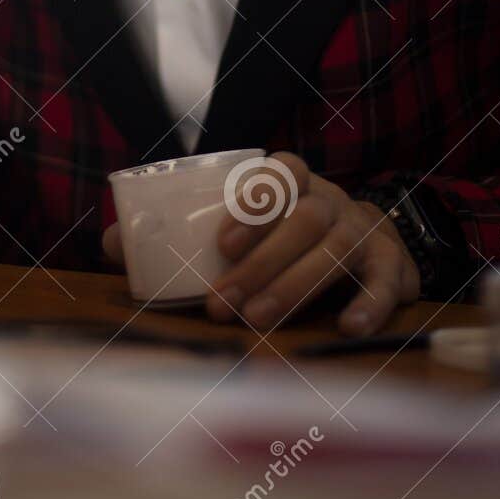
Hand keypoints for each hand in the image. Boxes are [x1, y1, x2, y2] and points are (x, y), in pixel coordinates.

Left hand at [101, 152, 420, 336]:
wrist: (372, 243)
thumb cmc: (286, 235)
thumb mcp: (242, 224)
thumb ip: (179, 232)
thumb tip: (108, 245)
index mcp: (294, 181)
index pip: (281, 171)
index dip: (254, 202)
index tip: (221, 243)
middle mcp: (332, 198)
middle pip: (305, 219)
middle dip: (262, 262)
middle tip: (222, 301)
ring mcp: (364, 230)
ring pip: (337, 248)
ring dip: (297, 285)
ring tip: (258, 320)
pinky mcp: (391, 265)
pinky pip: (386, 281)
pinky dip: (370, 302)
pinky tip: (347, 327)